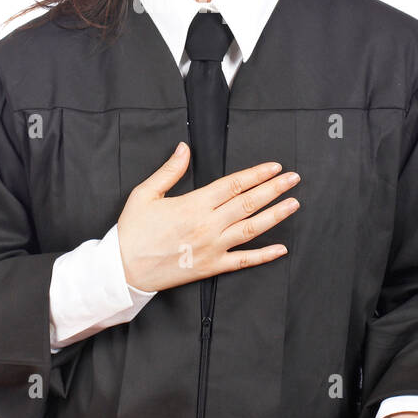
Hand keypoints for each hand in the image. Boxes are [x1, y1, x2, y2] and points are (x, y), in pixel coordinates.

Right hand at [116, 142, 300, 292]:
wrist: (123, 269)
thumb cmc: (133, 230)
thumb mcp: (145, 193)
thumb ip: (170, 170)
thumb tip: (185, 148)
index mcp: (194, 204)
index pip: (233, 184)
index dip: (256, 174)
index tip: (274, 167)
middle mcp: (208, 225)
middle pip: (248, 203)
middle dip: (274, 189)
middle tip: (294, 179)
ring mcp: (212, 247)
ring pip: (251, 229)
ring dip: (275, 215)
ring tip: (294, 204)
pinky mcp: (211, 266)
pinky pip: (243, 261)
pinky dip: (264, 255)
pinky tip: (281, 249)